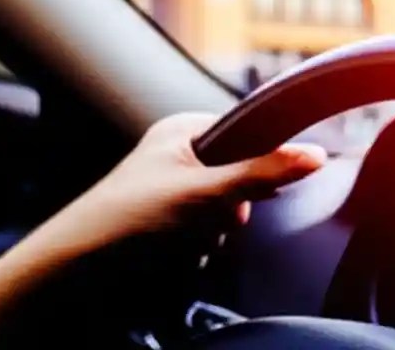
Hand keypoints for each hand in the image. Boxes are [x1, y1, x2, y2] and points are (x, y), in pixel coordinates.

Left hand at [51, 113, 325, 251]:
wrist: (79, 265)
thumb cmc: (129, 218)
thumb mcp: (207, 192)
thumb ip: (264, 173)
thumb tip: (315, 154)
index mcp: (182, 129)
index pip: (246, 135)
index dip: (257, 164)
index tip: (249, 188)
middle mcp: (175, 152)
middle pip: (238, 177)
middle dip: (231, 206)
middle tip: (208, 217)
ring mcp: (168, 187)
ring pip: (222, 209)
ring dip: (213, 229)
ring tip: (185, 237)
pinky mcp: (163, 219)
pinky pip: (204, 230)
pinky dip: (198, 243)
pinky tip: (179, 250)